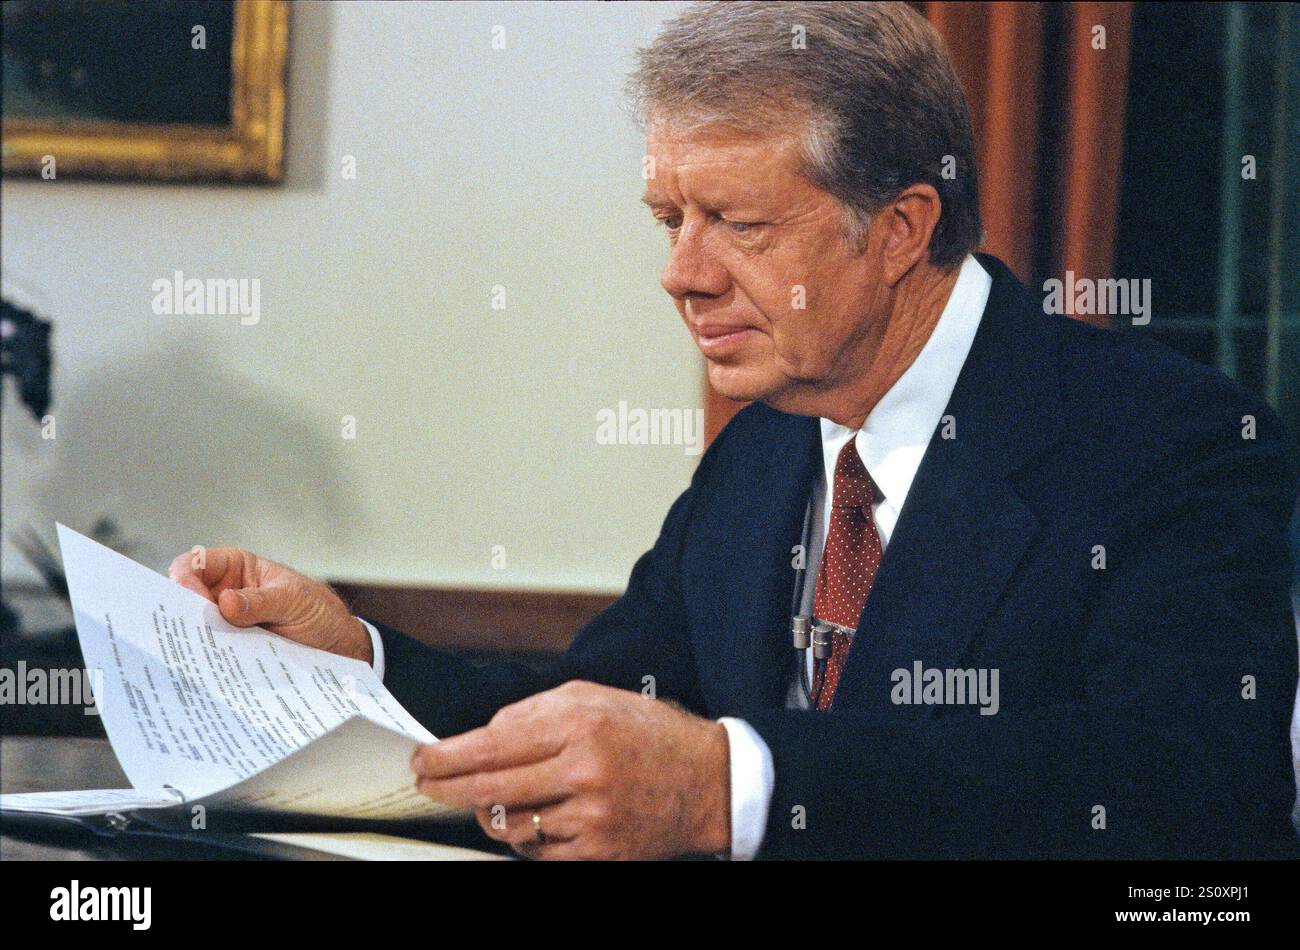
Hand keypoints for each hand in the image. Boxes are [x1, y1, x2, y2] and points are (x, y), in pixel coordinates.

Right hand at [167, 546, 371, 663]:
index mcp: (237, 568)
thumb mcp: (293, 600)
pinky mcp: (230, 650)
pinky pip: (210, 653)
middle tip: (186, 632)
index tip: (192, 601)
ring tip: (195, 654)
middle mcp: (224, 593)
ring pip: (193, 629)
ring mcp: (225, 624)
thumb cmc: (318, 611)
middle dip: (181, 613)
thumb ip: (261, 601)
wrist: (337, 647)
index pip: (196, 564)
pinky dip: (207, 660)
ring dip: (193, 640)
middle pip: (185, 598)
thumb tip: (226, 603)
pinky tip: (207, 669)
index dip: (186, 579)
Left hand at [410, 681, 730, 859]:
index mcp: (580, 725)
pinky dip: (529, 837)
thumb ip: (536, 710)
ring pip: (510, 824)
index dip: (447, 756)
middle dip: (447, 788)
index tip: (424, 759)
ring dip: (491, 813)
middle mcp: (583, 772)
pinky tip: (538, 819)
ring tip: (495, 799)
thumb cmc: (650, 734)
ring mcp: (591, 818)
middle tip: (428, 784)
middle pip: (489, 789)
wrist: (709, 781)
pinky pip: (539, 852)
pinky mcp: (599, 853)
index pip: (491, 745)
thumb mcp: (595, 698)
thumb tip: (484, 733)